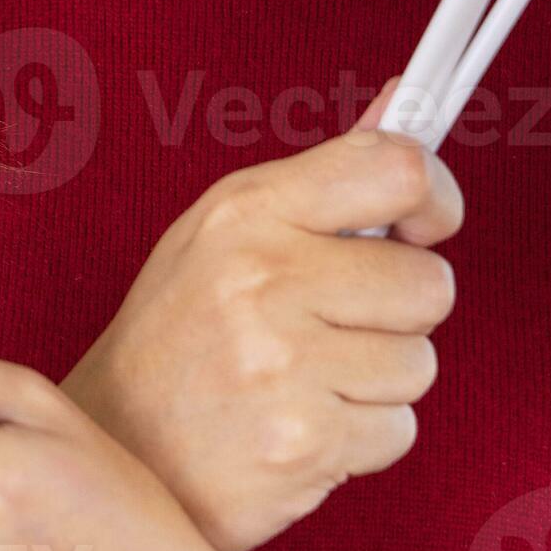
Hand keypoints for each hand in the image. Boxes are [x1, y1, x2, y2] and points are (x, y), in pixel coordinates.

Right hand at [59, 82, 461, 550]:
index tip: (424, 225)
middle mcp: (265, 278)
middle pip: (430, 284)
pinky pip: (398, 431)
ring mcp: (283, 364)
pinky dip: (360, 442)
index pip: (397, 169)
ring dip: (376, 383)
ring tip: (304, 383)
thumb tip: (406, 100)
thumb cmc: (180, 334)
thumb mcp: (230, 231)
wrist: (114, 451)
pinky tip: (299, 429)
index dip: (436, 196)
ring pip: (419, 365)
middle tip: (333, 327)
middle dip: (398, 314)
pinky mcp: (302, 442)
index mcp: (249, 211)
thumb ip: (327, 176)